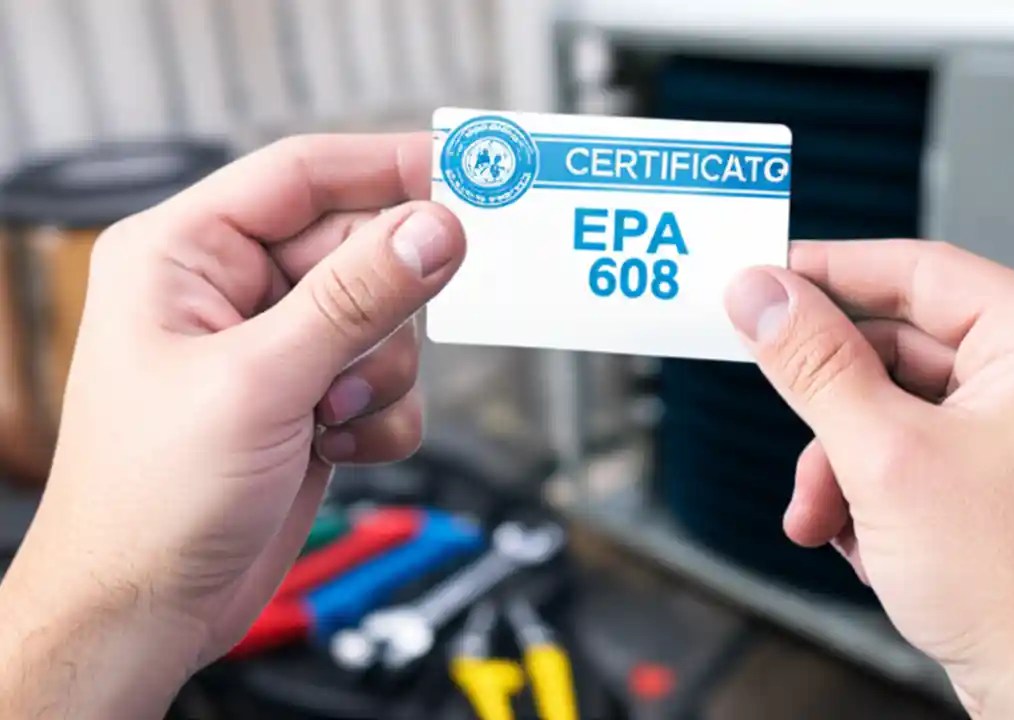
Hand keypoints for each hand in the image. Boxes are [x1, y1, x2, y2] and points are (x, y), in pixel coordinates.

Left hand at [0, 134, 464, 717]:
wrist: (147, 609)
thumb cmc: (150, 498)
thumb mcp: (259, 381)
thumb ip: (357, 297)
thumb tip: (432, 228)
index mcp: (187, 254)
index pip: (304, 175)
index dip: (388, 167)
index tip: (466, 173)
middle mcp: (233, 292)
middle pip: (361, 250)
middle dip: (385, 308)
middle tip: (389, 339)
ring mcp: (278, 349)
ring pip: (388, 321)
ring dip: (381, 374)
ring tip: (328, 413)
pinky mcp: (312, 400)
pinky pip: (390, 382)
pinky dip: (382, 417)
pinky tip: (335, 446)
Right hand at [724, 241, 1013, 718]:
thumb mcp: (887, 458)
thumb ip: (813, 365)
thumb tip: (762, 297)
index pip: (915, 270)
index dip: (827, 273)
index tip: (762, 280)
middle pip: (897, 349)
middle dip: (830, 412)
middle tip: (784, 430)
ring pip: (897, 411)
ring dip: (844, 466)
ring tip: (826, 519)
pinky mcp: (1011, 479)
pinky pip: (919, 454)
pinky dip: (877, 494)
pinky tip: (868, 544)